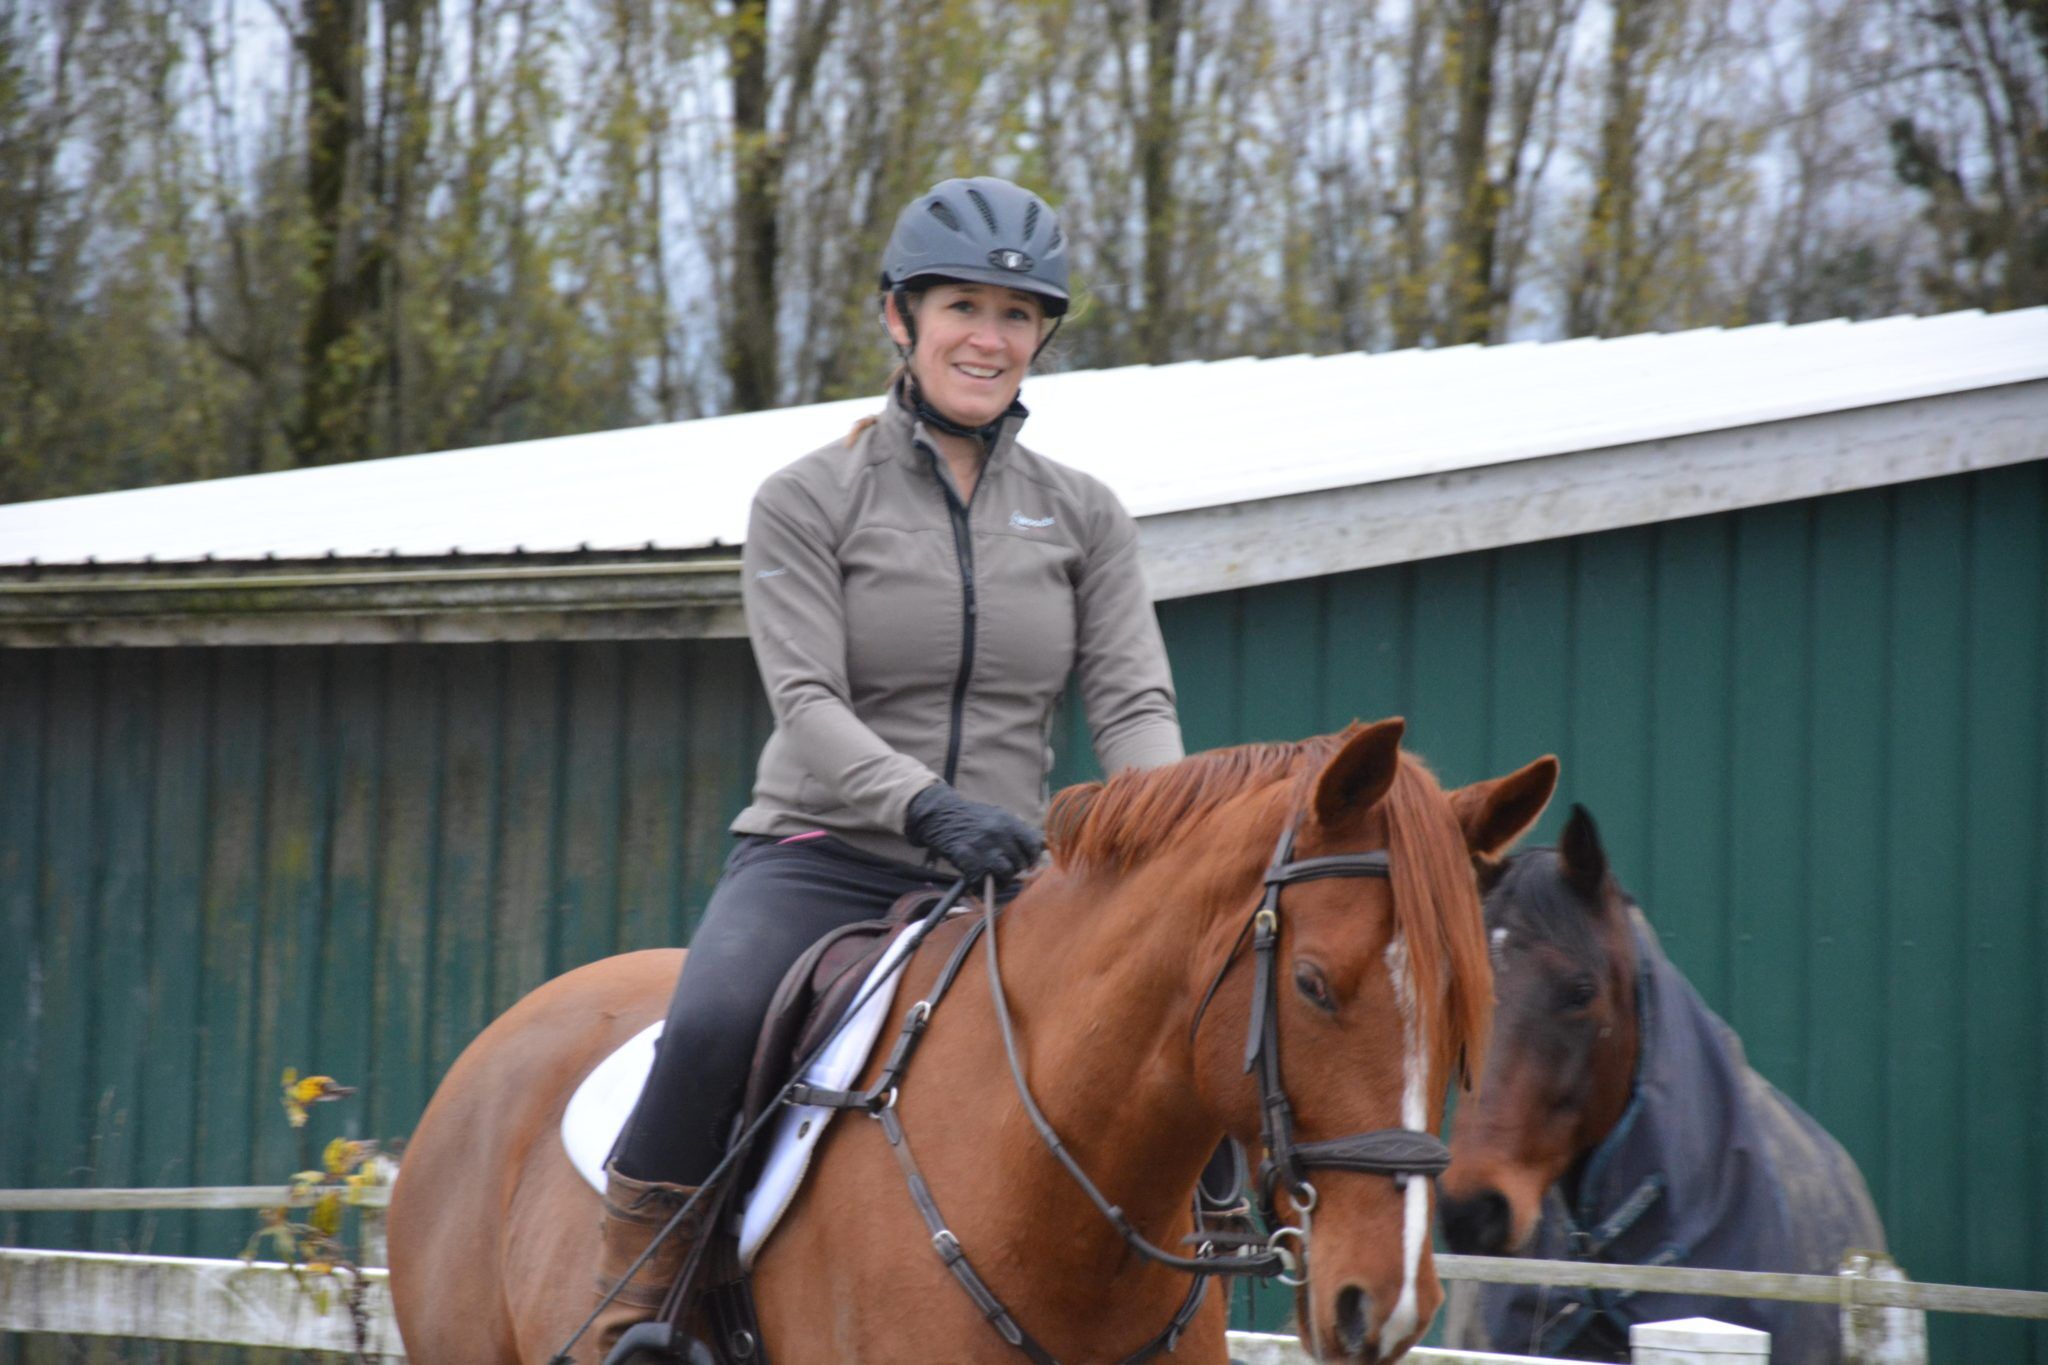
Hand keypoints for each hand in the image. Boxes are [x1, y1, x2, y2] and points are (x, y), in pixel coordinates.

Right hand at [904, 784, 1043, 885]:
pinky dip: (983, 884)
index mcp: (1008, 822)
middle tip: (1003, 866)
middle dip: (1014, 867)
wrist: (941, 816)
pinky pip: (987, 883)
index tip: (1028, 863)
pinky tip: (978, 876)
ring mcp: (985, 850)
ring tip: (993, 874)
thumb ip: (1017, 830)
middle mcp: (999, 835)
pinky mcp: (971, 864)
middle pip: (1020, 862)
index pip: (1033, 845)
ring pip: (1007, 874)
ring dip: (1002, 878)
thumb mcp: (997, 816)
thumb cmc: (971, 818)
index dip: (1032, 857)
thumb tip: (1041, 846)